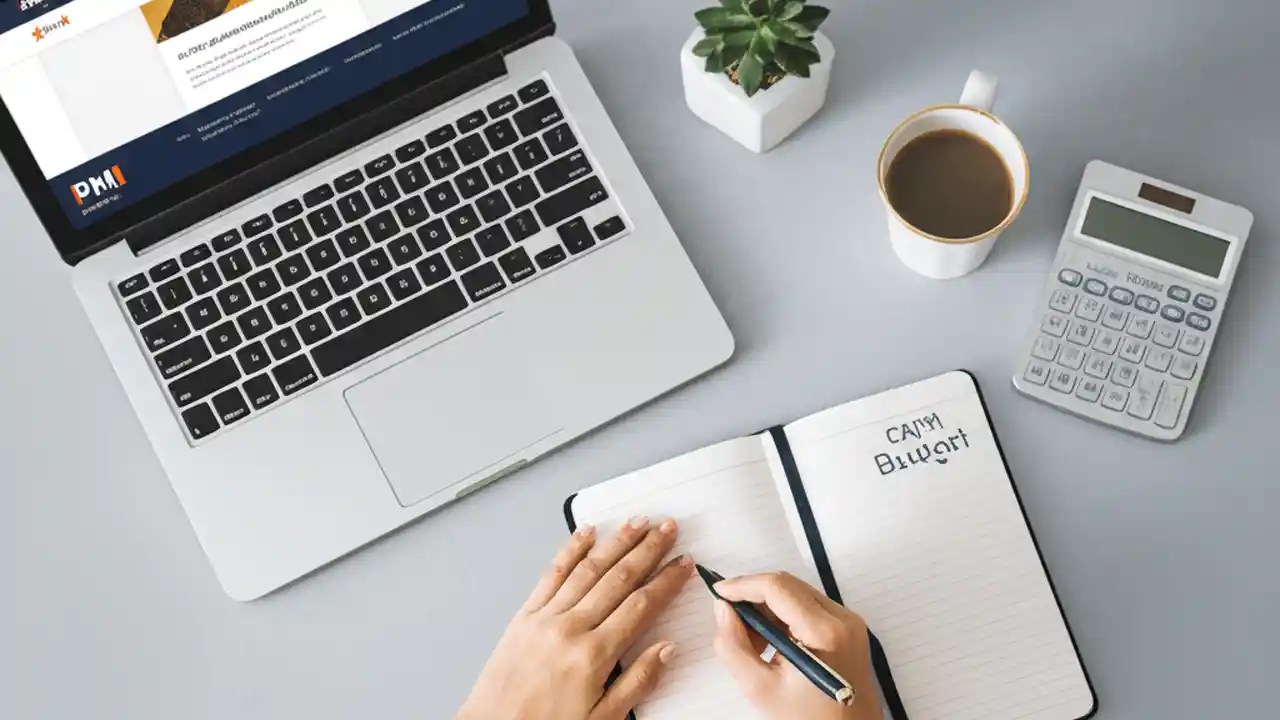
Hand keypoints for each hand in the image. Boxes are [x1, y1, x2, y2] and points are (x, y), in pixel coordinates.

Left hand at [456, 517, 693, 719]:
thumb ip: (637, 683)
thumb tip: (666, 650)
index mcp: (593, 655)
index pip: (641, 606)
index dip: (666, 581)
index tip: (682, 564)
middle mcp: (569, 628)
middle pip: (619, 578)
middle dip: (648, 549)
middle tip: (667, 529)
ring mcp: (545, 618)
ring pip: (588, 568)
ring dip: (617, 542)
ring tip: (638, 523)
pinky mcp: (523, 616)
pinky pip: (551, 574)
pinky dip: (571, 550)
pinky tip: (586, 533)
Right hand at [712, 572, 882, 719]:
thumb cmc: (809, 719)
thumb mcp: (760, 689)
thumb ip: (733, 646)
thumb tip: (723, 609)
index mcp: (824, 633)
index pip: (777, 588)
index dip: (743, 585)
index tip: (718, 592)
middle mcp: (842, 618)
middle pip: (788, 585)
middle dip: (753, 596)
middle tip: (731, 620)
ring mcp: (850, 620)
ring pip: (797, 593)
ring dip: (768, 607)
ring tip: (753, 641)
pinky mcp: (849, 626)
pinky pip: (810, 606)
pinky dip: (785, 616)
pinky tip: (773, 642)